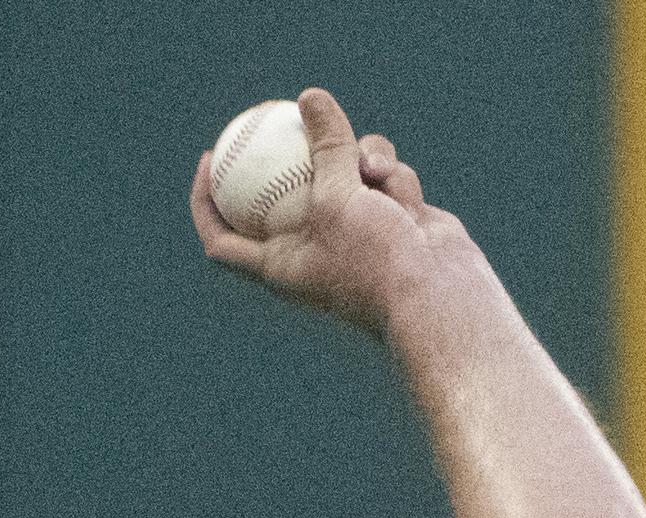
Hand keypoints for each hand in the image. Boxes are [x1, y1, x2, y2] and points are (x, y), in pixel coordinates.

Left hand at [190, 88, 467, 335]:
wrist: (439, 293)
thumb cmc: (376, 260)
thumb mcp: (339, 196)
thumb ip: (324, 145)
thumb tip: (309, 96)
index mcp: (279, 263)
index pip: (222, 238)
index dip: (205, 201)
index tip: (209, 158)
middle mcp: (310, 249)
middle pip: (285, 189)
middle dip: (292, 152)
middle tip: (280, 112)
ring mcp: (350, 232)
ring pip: (343, 170)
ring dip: (360, 160)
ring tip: (374, 173)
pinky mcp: (388, 218)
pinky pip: (381, 178)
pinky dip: (394, 181)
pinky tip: (407, 200)